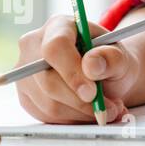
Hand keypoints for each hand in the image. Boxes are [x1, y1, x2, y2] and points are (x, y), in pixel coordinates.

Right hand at [14, 14, 139, 123]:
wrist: (104, 73)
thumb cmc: (109, 59)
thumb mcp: (119, 55)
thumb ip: (111, 57)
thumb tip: (92, 65)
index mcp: (58, 26)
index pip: (55, 48)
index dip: (71, 72)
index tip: (91, 92)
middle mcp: (33, 47)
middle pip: (49, 81)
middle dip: (82, 101)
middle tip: (110, 108)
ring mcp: (25, 73)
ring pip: (48, 104)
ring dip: (81, 113)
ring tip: (108, 109)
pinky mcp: (26, 97)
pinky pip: (46, 116)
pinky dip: (73, 119)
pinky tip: (90, 113)